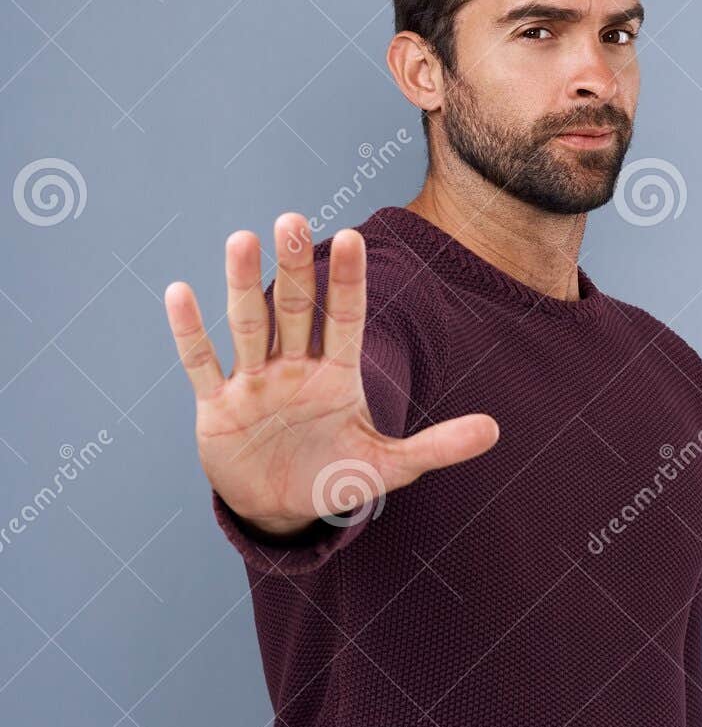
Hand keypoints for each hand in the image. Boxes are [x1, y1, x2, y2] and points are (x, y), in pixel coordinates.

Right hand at [164, 216, 498, 539]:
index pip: (346, 320)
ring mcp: (254, 383)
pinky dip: (190, 333)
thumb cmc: (335, 476)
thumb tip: (496, 430)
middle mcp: (294, 368)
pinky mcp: (218, 406)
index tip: (353, 237)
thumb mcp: (390, 466)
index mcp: (337, 376)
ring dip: (243, 285)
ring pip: (248, 325)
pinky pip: (202, 364)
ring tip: (242, 238)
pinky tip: (180, 293)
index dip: (349, 283)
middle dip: (296, 268)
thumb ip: (439, 446)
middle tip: (294, 219)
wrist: (282, 508)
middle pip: (295, 311)